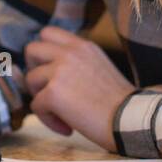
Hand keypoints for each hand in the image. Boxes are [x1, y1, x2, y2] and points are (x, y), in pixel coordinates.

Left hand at [23, 25, 135, 152]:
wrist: (130, 120)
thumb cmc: (120, 103)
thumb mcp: (99, 67)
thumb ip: (76, 63)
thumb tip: (51, 73)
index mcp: (83, 46)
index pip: (48, 33)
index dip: (43, 53)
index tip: (51, 72)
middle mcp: (70, 53)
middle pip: (32, 49)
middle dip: (34, 70)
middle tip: (48, 90)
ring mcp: (60, 71)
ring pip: (30, 79)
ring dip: (42, 98)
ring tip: (63, 114)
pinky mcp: (53, 93)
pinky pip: (36, 106)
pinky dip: (49, 120)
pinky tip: (68, 128)